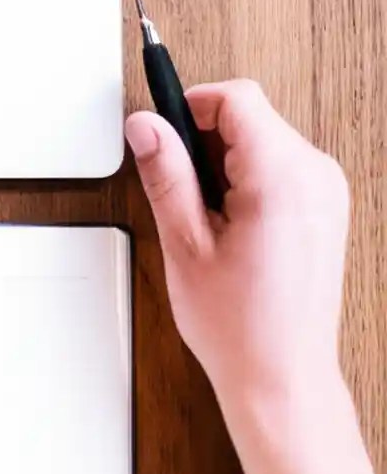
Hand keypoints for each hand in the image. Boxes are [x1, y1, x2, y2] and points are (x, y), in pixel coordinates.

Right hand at [127, 79, 383, 473]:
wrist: (281, 375)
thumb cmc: (239, 325)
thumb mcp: (185, 243)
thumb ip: (166, 174)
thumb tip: (146, 126)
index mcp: (283, 179)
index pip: (237, 99)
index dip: (189, 104)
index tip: (160, 128)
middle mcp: (315, 177)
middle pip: (250, 116)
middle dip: (204, 139)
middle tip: (177, 190)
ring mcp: (326, 192)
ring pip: (262, 139)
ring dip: (224, 162)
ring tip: (204, 218)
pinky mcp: (324, 207)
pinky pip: (279, 165)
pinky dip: (245, 179)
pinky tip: (228, 224)